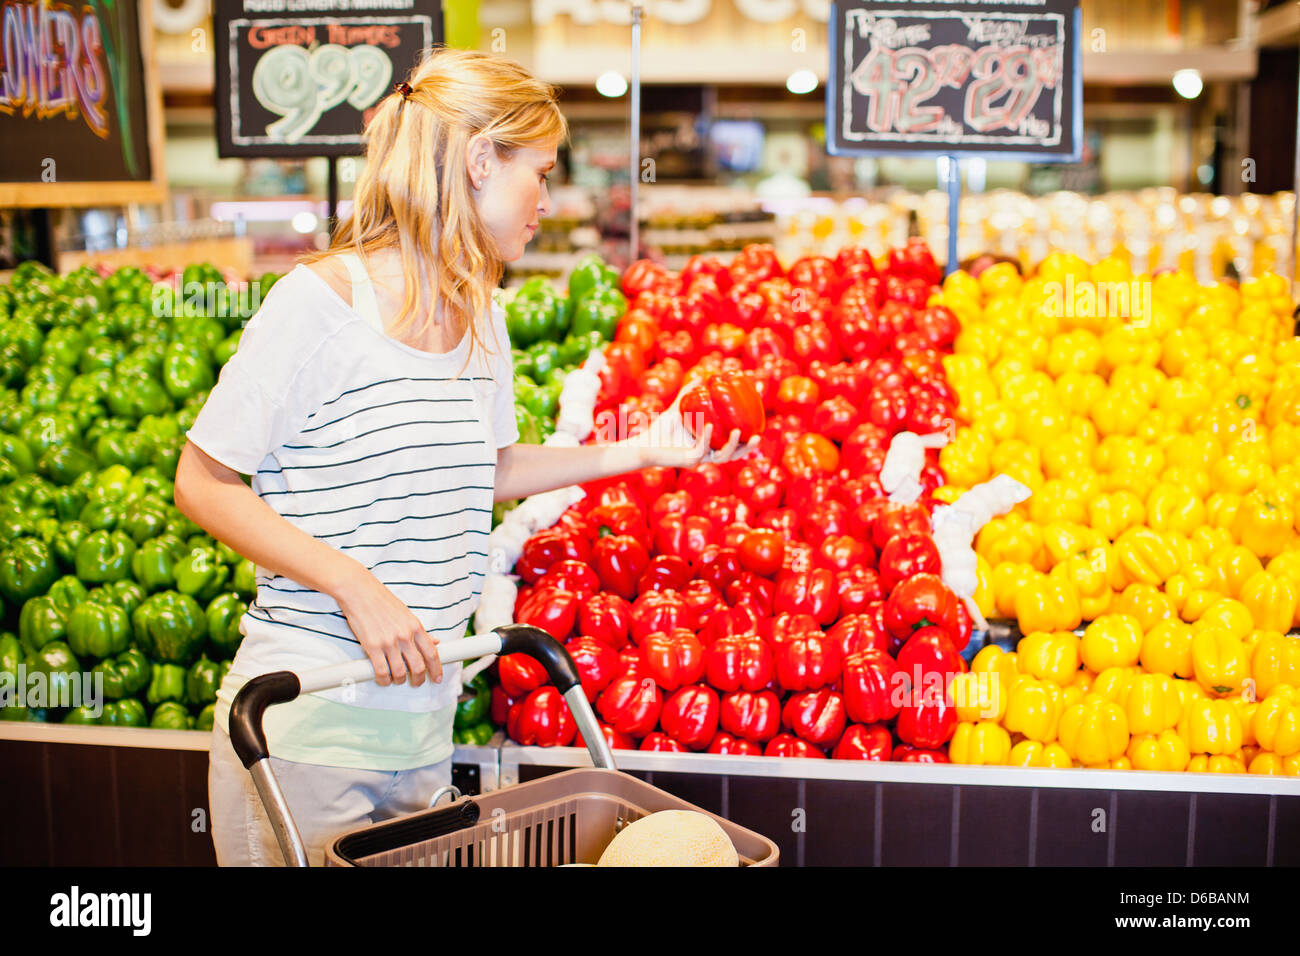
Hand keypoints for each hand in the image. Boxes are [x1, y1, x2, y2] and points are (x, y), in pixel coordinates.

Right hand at [334, 564, 441, 687]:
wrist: (359, 591)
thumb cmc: (381, 601)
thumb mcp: (406, 614)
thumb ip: (419, 631)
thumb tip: (435, 642)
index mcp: (415, 627)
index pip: (431, 653)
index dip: (436, 669)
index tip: (437, 678)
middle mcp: (404, 635)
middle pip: (418, 666)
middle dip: (419, 679)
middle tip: (417, 683)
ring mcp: (389, 642)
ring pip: (400, 672)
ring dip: (399, 680)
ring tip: (397, 680)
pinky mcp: (372, 646)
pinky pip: (382, 671)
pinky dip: (383, 680)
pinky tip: (383, 679)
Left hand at [628, 392, 761, 469]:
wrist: (644, 444)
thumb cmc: (661, 430)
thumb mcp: (678, 409)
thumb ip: (689, 394)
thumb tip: (704, 376)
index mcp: (707, 446)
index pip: (731, 446)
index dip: (745, 441)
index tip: (758, 429)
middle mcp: (705, 455)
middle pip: (732, 455)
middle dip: (747, 449)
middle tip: (758, 437)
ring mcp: (698, 459)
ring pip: (722, 458)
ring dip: (732, 446)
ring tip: (739, 432)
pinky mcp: (688, 461)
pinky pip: (702, 450)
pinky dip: (706, 437)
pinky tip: (709, 425)